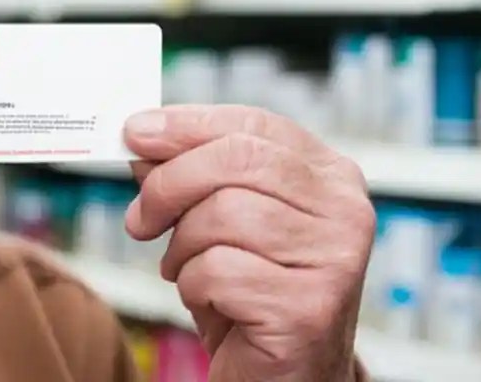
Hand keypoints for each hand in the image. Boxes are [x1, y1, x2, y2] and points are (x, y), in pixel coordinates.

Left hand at [123, 105, 374, 381]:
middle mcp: (345, 210)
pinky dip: (195, 285)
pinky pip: (219, 270)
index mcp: (329, 176)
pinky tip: (211, 300)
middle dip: (169, 184)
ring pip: (223, 214)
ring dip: (183, 247)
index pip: (254, 125)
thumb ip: (187, 174)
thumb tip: (142, 137)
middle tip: (140, 217)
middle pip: (236, 160)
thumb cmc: (248, 292)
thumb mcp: (216, 223)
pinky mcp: (310, 307)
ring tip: (186, 269)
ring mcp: (335, 259)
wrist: (281, 376)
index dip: (187, 124)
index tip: (135, 132)